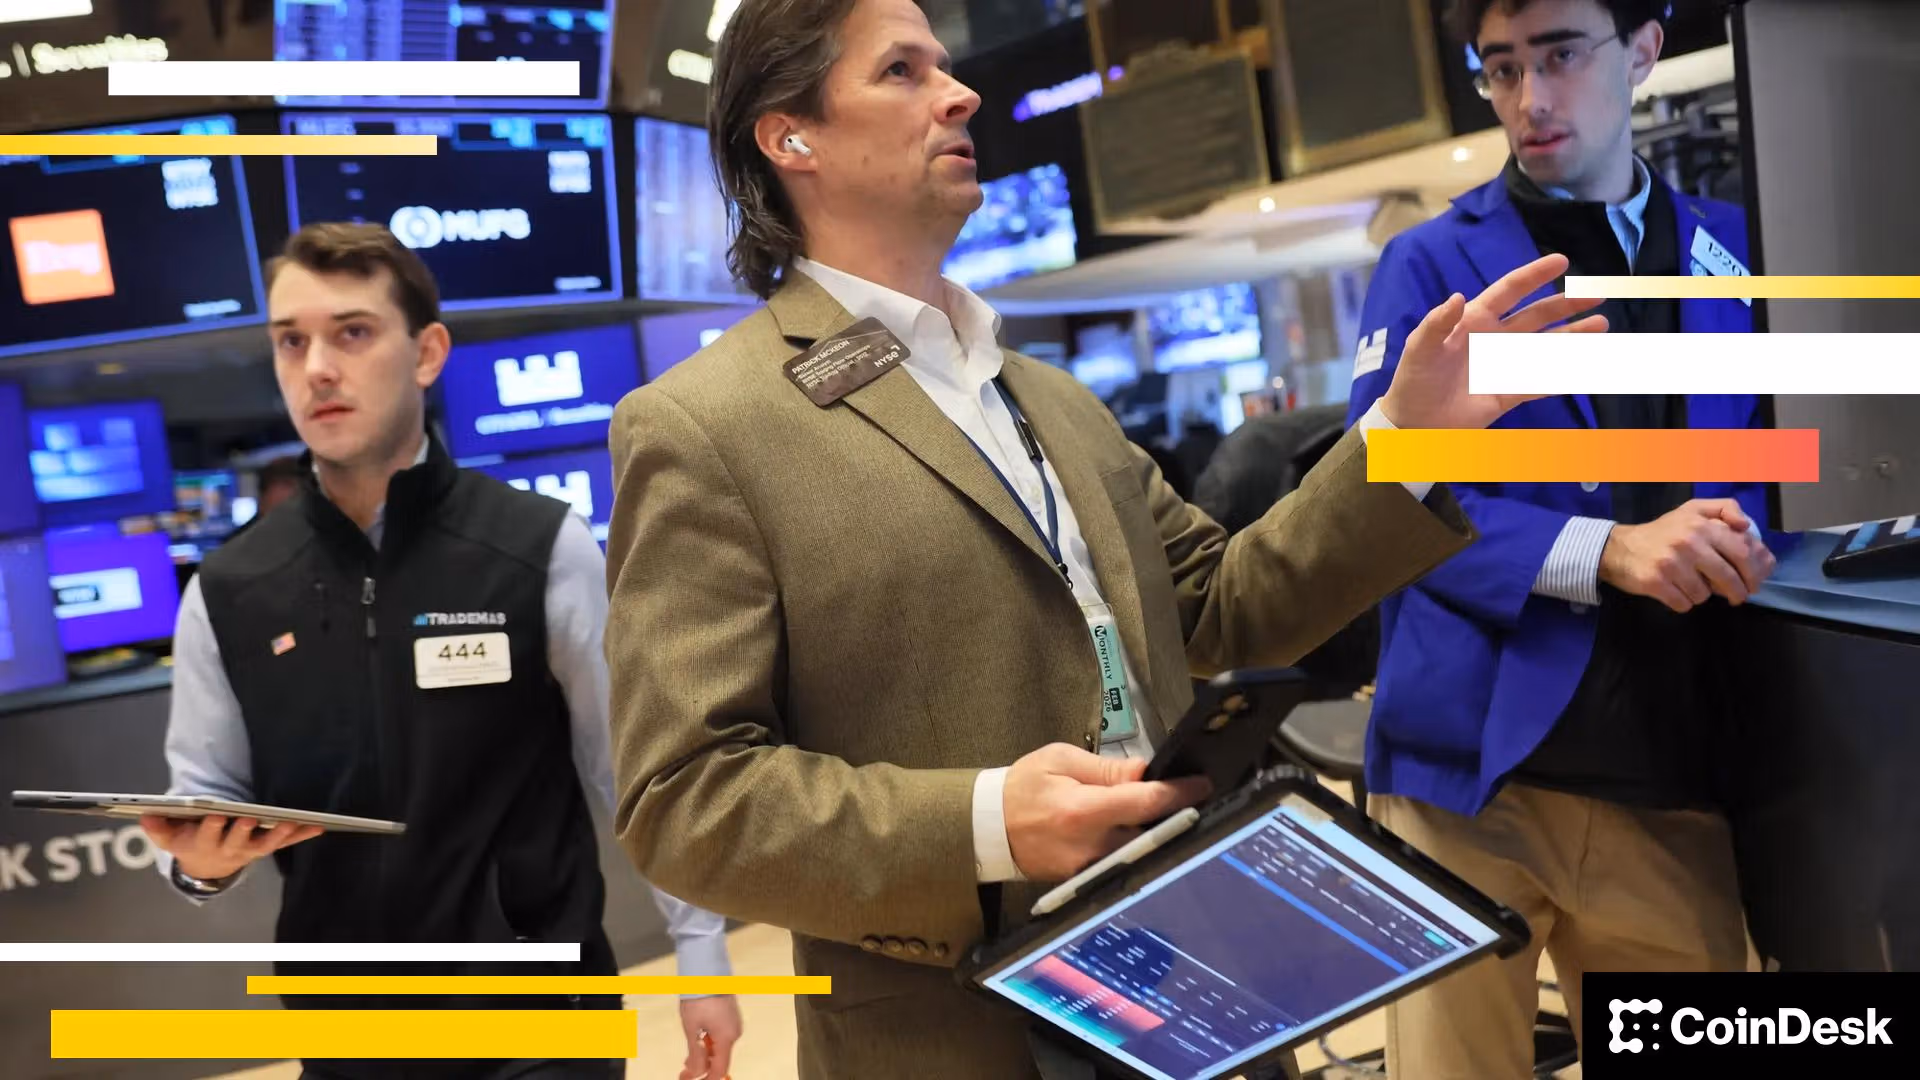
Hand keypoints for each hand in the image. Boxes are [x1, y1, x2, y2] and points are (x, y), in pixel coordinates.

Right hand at [139, 814, 322, 882]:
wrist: (206, 867)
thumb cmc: (187, 842)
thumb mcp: (168, 838)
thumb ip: (158, 827)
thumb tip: (146, 814)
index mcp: (204, 844)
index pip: (207, 835)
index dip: (212, 826)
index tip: (216, 814)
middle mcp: (229, 850)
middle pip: (237, 840)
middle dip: (243, 830)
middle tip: (250, 818)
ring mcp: (250, 850)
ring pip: (267, 843)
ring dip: (280, 833)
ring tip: (293, 821)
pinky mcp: (265, 847)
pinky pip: (286, 842)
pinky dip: (302, 835)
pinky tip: (318, 826)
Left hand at [678, 994, 742, 1079]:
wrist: (707, 970)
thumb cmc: (698, 997)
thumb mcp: (691, 1028)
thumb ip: (695, 1052)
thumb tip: (695, 1071)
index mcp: (727, 1037)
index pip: (720, 1070)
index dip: (705, 1078)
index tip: (688, 1078)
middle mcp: (735, 1032)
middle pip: (720, 1059)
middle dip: (703, 1067)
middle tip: (683, 1070)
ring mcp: (734, 1023)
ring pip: (720, 1047)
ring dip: (705, 1054)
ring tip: (687, 1056)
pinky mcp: (731, 1015)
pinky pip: (722, 1036)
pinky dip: (710, 1042)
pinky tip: (697, 1040)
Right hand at [1004, 744, 1210, 882]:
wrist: (988, 827)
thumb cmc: (1023, 787)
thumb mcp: (1060, 759)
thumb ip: (1106, 769)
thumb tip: (1146, 772)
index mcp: (1083, 810)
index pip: (1145, 803)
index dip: (1179, 794)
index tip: (1203, 785)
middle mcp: (1090, 846)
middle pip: (1152, 835)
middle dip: (1175, 817)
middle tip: (1193, 799)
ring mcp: (1089, 868)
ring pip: (1140, 853)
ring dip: (1158, 835)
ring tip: (1169, 814)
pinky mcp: (1085, 880)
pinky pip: (1122, 863)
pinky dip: (1137, 848)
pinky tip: (1143, 833)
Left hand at [1380, 252, 1607, 429]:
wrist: (1413, 423)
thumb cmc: (1413, 381)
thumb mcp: (1418, 349)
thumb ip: (1436, 323)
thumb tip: (1457, 297)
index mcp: (1473, 320)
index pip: (1509, 291)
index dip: (1534, 275)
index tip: (1562, 261)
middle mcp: (1494, 338)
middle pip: (1536, 316)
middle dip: (1565, 305)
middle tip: (1596, 293)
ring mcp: (1503, 365)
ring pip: (1545, 346)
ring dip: (1573, 337)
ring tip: (1601, 325)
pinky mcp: (1508, 393)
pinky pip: (1540, 382)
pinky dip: (1563, 375)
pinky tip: (1587, 366)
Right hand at [1599, 498, 1776, 611]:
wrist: (1619, 548)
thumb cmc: (1663, 532)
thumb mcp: (1693, 510)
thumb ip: (1724, 508)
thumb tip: (1746, 526)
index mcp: (1701, 525)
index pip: (1742, 552)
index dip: (1753, 572)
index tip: (1753, 583)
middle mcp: (1688, 543)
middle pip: (1727, 577)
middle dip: (1737, 592)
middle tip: (1737, 597)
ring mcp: (1670, 564)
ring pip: (1704, 594)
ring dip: (1702, 595)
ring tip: (1692, 586)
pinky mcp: (1655, 582)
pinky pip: (1683, 604)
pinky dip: (1683, 602)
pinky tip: (1675, 592)